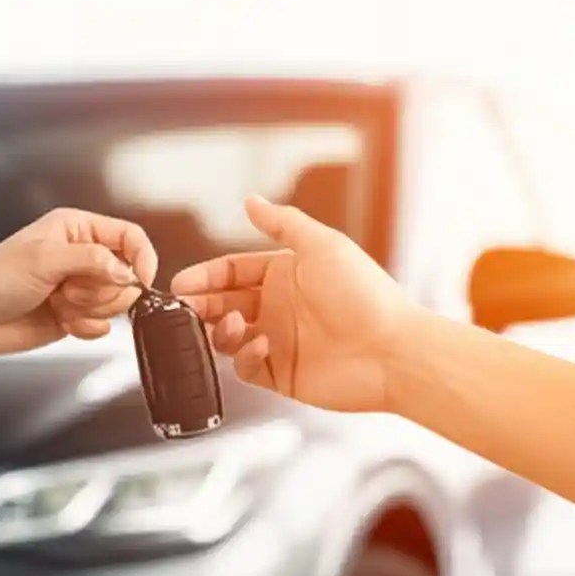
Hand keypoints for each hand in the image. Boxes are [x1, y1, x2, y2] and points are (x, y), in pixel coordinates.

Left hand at [0, 208, 157, 357]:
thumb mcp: (44, 259)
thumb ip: (92, 260)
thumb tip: (127, 270)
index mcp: (76, 228)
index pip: (129, 236)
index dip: (141, 257)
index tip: (140, 280)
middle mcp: (81, 255)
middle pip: (127, 274)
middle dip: (102, 289)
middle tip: (69, 289)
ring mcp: (79, 287)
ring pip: (117, 302)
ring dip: (91, 309)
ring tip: (59, 303)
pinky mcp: (76, 315)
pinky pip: (103, 326)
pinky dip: (86, 328)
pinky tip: (62, 321)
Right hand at [170, 196, 417, 411]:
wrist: (392, 350)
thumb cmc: (366, 295)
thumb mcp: (322, 245)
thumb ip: (282, 223)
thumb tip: (251, 201)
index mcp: (286, 274)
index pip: (233, 271)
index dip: (206, 275)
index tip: (182, 283)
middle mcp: (280, 307)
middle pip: (224, 304)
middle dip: (200, 305)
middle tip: (184, 307)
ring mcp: (280, 341)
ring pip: (229, 337)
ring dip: (222, 330)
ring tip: (233, 324)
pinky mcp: (282, 374)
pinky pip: (247, 367)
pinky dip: (245, 357)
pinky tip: (260, 346)